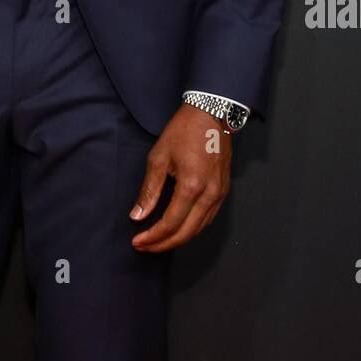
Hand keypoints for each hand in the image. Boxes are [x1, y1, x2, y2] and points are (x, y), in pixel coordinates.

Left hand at [129, 103, 231, 251]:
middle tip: (145, 246)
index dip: (153, 237)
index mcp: (191, 186)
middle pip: (186, 233)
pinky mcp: (223, 191)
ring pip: (199, 229)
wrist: (212, 114)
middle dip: (163, 244)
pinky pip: (208, 218)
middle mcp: (209, 195)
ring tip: (158, 241)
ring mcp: (219, 194)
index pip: (171, 224)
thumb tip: (138, 215)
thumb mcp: (159, 157)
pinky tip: (178, 228)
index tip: (137, 241)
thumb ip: (149, 190)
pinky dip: (192, 228)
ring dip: (178, 239)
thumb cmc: (184, 131)